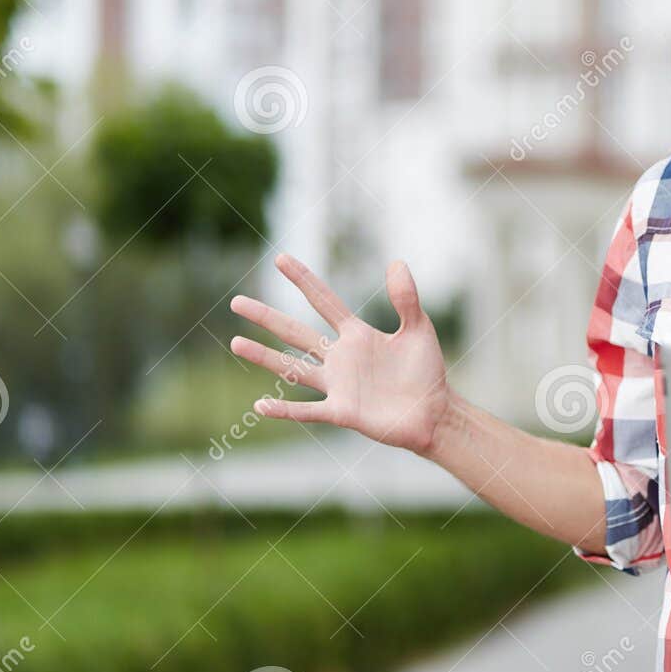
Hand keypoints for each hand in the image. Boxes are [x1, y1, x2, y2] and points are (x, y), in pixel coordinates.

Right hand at [228, 253, 452, 455]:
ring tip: (235, 342)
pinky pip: (307, 410)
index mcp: (357, 335)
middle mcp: (340, 358)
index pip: (324, 301)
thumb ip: (406, 298)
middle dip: (267, 317)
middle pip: (296, 333)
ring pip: (293, 369)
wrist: (435, 413)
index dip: (304, 280)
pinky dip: (285, 409)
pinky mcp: (342, 412)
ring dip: (264, 357)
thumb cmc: (427, 371)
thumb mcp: (419, 329)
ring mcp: (338, 385)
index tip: (280, 258)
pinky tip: (259, 405)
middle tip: (236, 301)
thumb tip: (396, 262)